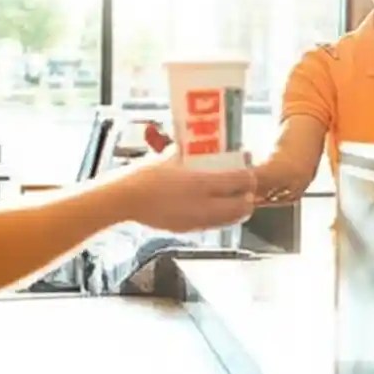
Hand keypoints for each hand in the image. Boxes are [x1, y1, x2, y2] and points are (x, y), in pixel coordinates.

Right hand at [110, 154, 256, 232]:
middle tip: (246, 190)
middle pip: (242, 207)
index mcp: (201, 182)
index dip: (249, 177)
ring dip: (237, 211)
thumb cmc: (144, 174)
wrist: (124, 200)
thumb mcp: (169, 157)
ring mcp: (196, 220)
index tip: (249, 171)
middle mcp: (203, 205)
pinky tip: (214, 210)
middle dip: (248, 198)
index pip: (239, 182)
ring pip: (230, 220)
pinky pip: (213, 226)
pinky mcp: (187, 230)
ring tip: (235, 201)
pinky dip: (221, 219)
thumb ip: (185, 151)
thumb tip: (194, 143)